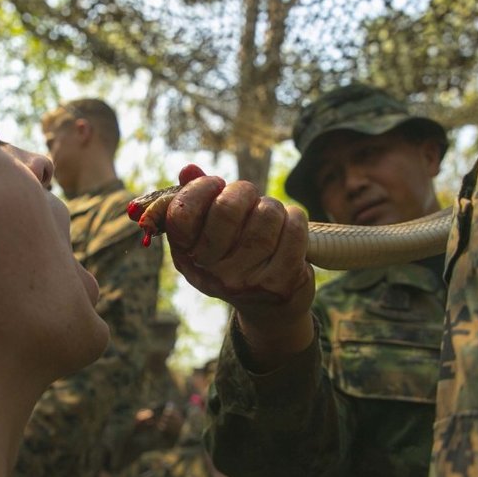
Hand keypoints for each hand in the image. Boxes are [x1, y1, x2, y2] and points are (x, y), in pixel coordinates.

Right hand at [163, 165, 315, 362]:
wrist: (270, 307)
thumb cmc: (236, 258)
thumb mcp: (208, 235)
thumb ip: (196, 200)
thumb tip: (188, 169)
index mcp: (187, 256)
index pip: (181, 213)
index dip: (201, 188)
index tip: (216, 185)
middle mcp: (211, 273)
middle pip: (228, 209)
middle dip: (244, 191)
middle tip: (249, 196)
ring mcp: (245, 282)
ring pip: (266, 215)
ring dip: (273, 206)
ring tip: (272, 215)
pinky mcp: (279, 284)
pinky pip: (294, 231)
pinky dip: (296, 218)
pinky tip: (291, 223)